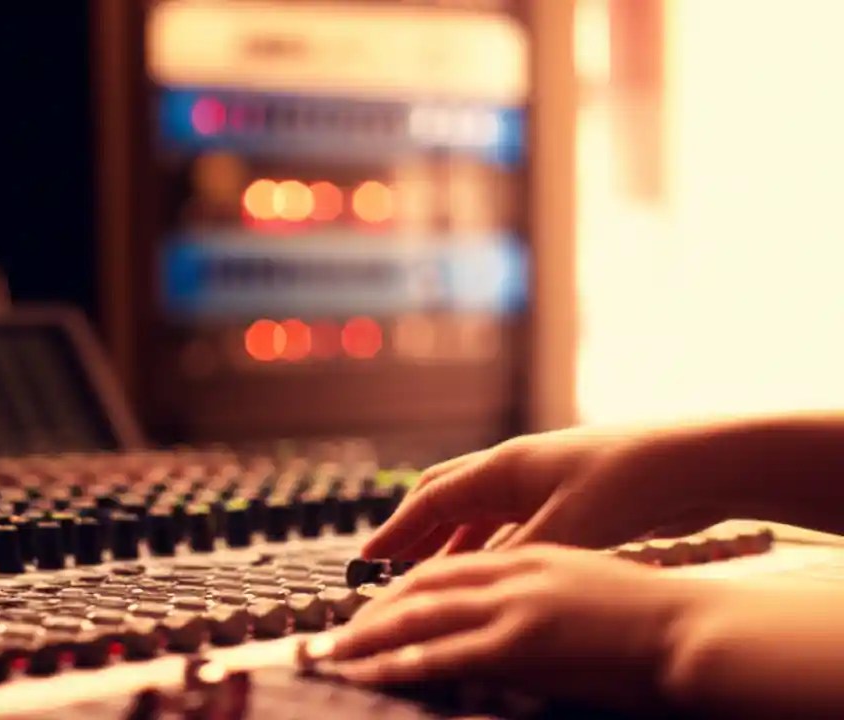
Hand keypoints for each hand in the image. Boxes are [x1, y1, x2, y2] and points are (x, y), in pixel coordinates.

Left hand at [311, 546, 706, 714]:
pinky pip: (446, 653)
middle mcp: (515, 572)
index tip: (374, 610)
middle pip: (423, 586)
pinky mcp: (523, 641)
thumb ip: (546, 600)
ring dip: (371, 636)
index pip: (449, 569)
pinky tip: (372, 672)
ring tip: (334, 655)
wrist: (695, 630)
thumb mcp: (589, 593)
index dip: (404, 589)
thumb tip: (522, 623)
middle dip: (374, 612)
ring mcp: (516, 605)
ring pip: (422, 615)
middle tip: (336, 636)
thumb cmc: (656, 622)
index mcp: (531, 557)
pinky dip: (402, 662)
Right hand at [362, 425, 735, 561]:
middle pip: (447, 497)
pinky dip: (488, 548)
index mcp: (505, 465)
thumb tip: (472, 587)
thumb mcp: (567, 527)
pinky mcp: (567, 499)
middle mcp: (516, 469)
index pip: (432, 497)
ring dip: (451, 543)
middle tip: (389, 563)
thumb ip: (514, 558)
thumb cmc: (631, 484)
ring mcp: (540, 482)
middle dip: (415, 530)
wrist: (695, 464)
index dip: (397, 529)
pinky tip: (489, 572)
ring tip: (430, 576)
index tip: (368, 556)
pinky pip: (509, 525)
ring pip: (478, 514)